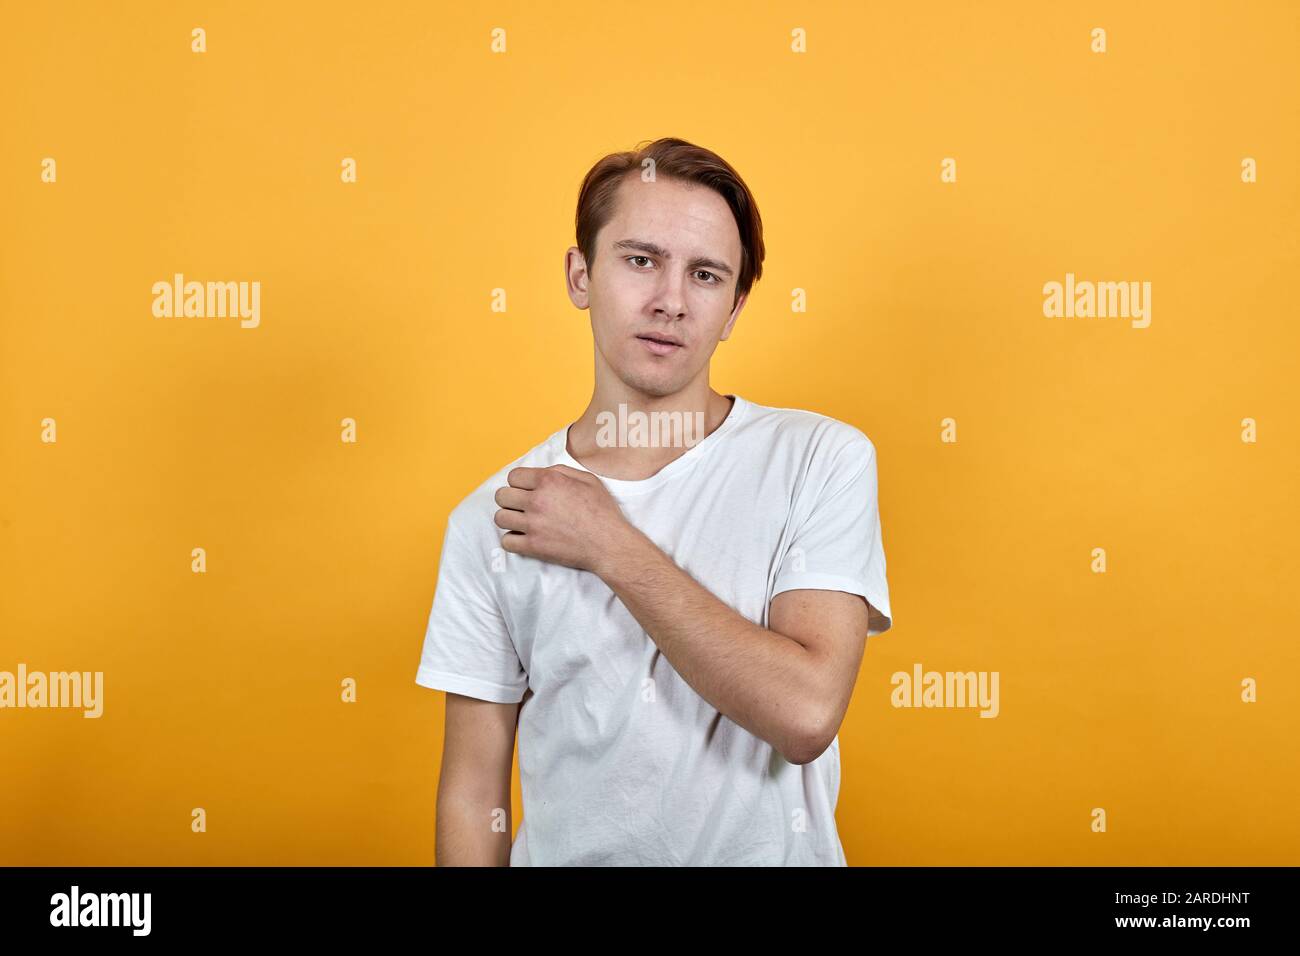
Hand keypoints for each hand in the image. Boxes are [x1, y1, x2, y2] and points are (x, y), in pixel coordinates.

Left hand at [493, 464, 635, 573]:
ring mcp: (533, 525)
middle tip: (522, 505)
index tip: (526, 490)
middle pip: (502, 496)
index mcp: (548, 481)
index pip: (513, 476)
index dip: (520, 482)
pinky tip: (524, 538)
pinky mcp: (533, 546)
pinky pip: (506, 541)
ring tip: (521, 522)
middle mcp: (537, 501)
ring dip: (509, 519)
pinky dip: (512, 540)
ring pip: (500, 518)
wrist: (609, 544)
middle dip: (510, 499)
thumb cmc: (602, 511)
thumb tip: (541, 472)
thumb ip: (561, 471)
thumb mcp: (588, 480)